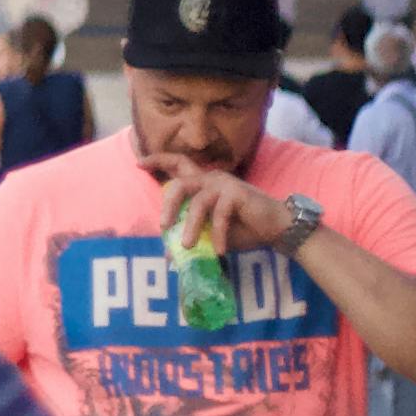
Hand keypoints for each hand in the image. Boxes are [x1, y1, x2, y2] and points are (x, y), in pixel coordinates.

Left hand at [142, 155, 299, 258]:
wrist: (276, 229)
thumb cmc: (243, 229)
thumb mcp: (211, 234)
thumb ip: (192, 237)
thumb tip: (168, 255)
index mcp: (202, 183)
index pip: (177, 164)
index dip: (158, 160)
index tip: (138, 162)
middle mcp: (210, 178)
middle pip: (179, 184)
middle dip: (168, 205)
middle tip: (163, 227)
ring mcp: (223, 184)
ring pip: (197, 203)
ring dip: (190, 226)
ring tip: (187, 247)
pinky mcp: (236, 193)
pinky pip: (219, 215)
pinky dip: (216, 234)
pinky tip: (218, 251)